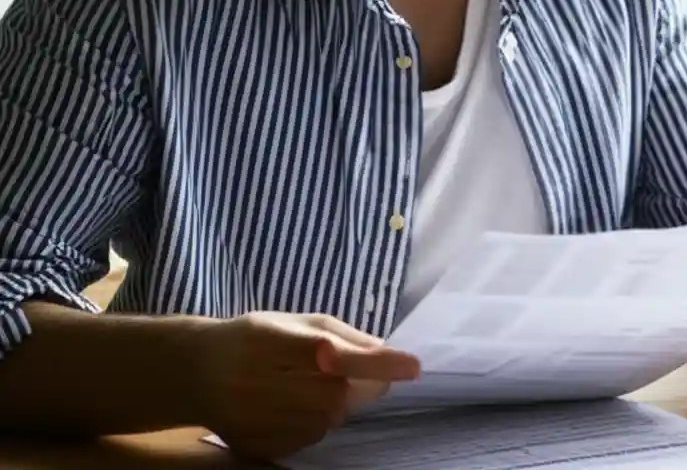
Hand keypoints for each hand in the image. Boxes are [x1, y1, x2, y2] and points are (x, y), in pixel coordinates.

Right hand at [192, 312, 419, 459]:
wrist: (194, 372)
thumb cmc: (255, 338)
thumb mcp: (296, 322)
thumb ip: (345, 336)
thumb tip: (390, 355)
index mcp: (266, 339)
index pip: (326, 353)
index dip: (369, 361)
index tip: (410, 366)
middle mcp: (255, 382)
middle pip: (336, 395)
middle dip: (357, 384)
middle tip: (344, 370)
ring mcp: (252, 419)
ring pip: (327, 419)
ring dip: (337, 404)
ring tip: (310, 385)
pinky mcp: (255, 445)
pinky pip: (309, 437)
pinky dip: (316, 422)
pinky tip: (293, 405)